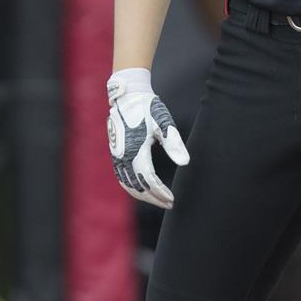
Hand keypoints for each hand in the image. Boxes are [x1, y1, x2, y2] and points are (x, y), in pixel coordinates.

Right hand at [107, 68, 190, 208]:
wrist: (127, 96)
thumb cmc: (148, 108)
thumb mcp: (164, 122)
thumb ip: (173, 142)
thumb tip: (185, 163)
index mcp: (135, 150)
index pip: (148, 180)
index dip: (160, 192)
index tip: (173, 199)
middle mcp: (122, 156)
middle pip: (137, 186)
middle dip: (153, 198)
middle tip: (169, 204)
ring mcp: (116, 155)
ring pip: (127, 184)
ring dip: (143, 195)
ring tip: (159, 201)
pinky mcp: (115, 154)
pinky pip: (122, 177)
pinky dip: (132, 187)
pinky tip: (144, 190)